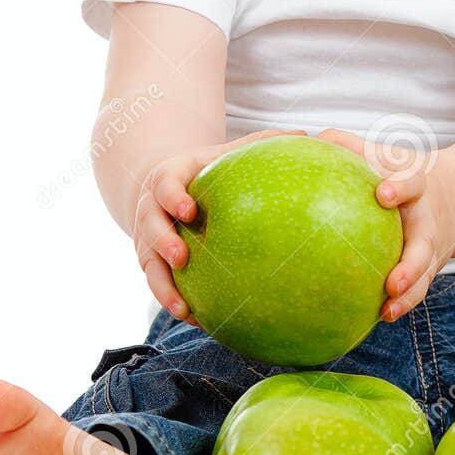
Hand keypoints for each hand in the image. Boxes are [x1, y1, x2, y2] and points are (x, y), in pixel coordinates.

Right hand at [133, 129, 304, 320]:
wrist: (169, 187)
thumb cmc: (208, 168)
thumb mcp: (227, 152)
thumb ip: (261, 143)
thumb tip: (307, 134)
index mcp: (169, 178)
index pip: (164, 184)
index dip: (172, 197)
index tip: (188, 210)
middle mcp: (151, 208)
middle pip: (148, 226)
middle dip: (162, 242)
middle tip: (181, 258)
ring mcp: (147, 238)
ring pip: (148, 264)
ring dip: (163, 287)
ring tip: (184, 309)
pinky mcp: (151, 262)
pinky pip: (159, 284)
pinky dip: (174, 301)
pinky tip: (198, 320)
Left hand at [314, 128, 454, 322]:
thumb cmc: (401, 174)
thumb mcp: (384, 156)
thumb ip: (349, 146)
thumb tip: (306, 138)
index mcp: (418, 187)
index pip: (412, 183)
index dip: (400, 188)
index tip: (382, 194)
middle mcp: (428, 221)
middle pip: (425, 245)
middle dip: (413, 265)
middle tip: (393, 282)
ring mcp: (431, 250)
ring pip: (424, 275)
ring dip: (409, 294)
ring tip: (388, 311)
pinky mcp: (427, 271)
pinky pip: (415, 291)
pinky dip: (401, 304)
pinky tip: (378, 317)